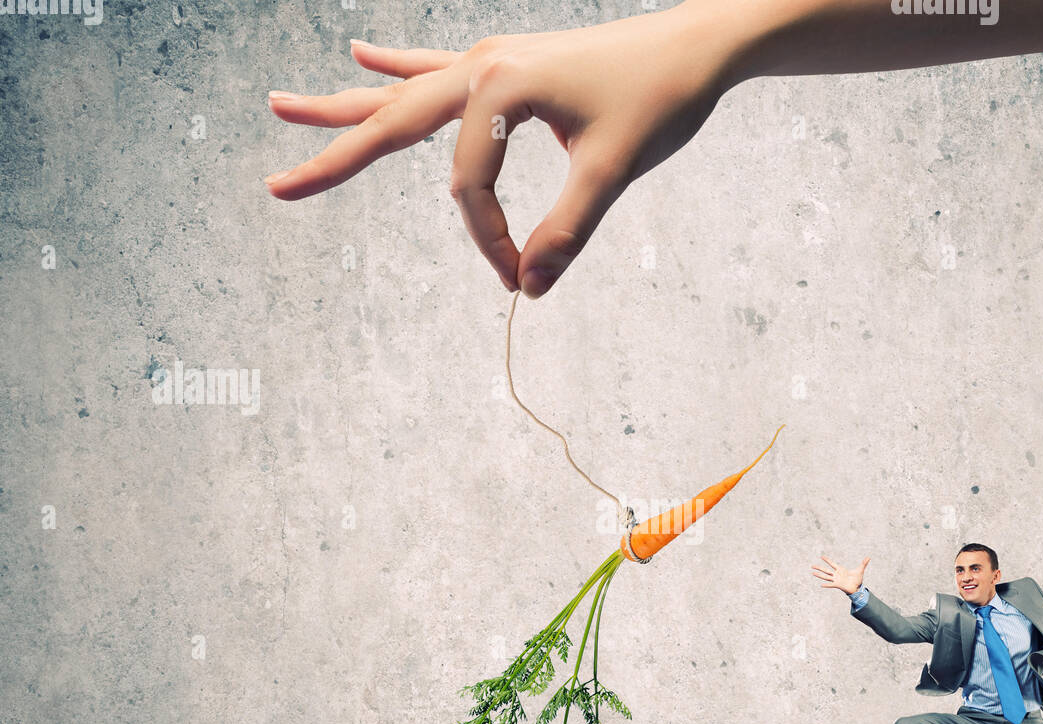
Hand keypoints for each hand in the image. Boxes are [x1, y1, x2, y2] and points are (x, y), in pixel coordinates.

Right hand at [264, 7, 731, 297]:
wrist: (696, 44)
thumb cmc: (660, 97)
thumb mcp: (615, 169)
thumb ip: (570, 231)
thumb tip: (532, 289)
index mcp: (500, 88)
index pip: (467, 186)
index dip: (489, 242)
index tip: (522, 278)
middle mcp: (481, 66)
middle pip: (391, 122)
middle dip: (335, 158)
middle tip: (276, 188)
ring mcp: (488, 61)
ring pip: (400, 92)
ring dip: (345, 104)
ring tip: (282, 107)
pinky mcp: (504, 63)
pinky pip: (434, 69)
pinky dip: (396, 66)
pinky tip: (359, 52)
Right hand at [812, 554, 869, 595]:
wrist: (858, 588)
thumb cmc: (858, 579)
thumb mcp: (860, 570)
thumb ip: (864, 563)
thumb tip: (869, 557)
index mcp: (840, 569)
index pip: (832, 564)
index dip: (827, 560)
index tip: (821, 557)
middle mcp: (836, 574)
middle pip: (826, 570)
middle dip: (819, 568)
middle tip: (812, 566)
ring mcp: (836, 580)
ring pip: (826, 577)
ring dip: (819, 575)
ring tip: (812, 573)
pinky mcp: (837, 585)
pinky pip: (831, 585)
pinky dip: (826, 585)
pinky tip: (821, 585)